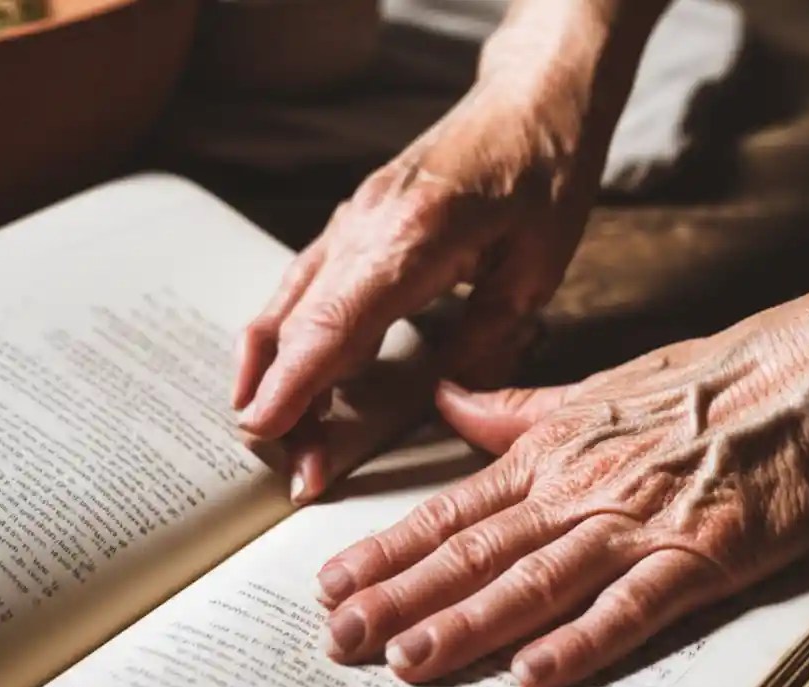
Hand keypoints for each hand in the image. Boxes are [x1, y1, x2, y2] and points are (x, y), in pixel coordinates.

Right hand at [231, 0, 658, 503]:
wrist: (530, 98)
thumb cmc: (544, 173)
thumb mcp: (535, 268)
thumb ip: (487, 340)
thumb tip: (448, 403)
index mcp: (412, 237)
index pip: (333, 323)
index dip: (294, 384)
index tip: (265, 432)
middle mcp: (365, 226)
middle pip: (296, 323)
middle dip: (281, 400)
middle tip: (291, 466)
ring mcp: (352, 219)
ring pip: (286, 303)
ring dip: (273, 368)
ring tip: (277, 429)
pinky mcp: (354, 221)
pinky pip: (303, 284)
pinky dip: (288, 333)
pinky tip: (292, 368)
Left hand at [311, 297, 808, 686]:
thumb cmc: (709, 381)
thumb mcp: (597, 386)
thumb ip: (516, 407)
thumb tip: (452, 401)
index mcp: (554, 452)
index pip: (454, 510)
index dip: (390, 549)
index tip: (334, 581)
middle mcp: (581, 489)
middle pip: (475, 552)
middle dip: (400, 596)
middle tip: (338, 635)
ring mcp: (639, 522)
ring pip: (535, 579)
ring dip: (467, 622)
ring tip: (405, 658)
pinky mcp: (703, 554)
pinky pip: (633, 605)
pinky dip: (582, 640)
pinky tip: (535, 674)